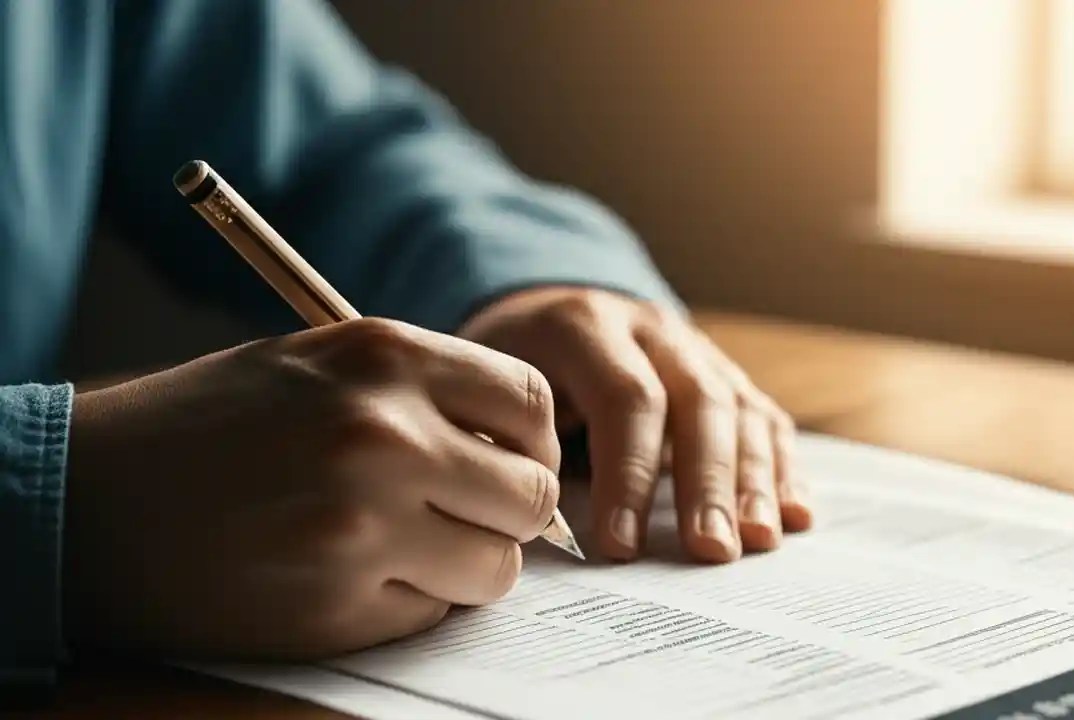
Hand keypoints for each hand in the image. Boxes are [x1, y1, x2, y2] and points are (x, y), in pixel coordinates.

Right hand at [65, 318, 559, 659]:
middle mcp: (386, 433)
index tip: (512, 463)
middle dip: (510, 515)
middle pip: (532, 494)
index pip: (531, 403)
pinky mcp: (336, 605)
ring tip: (404, 548)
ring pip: (495, 568)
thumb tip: (521, 453)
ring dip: (466, 567)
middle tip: (466, 517)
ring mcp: (364, 524)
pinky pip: (432, 613)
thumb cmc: (212, 426)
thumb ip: (424, 396)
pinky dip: (410, 603)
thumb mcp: (321, 366)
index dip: (533, 444)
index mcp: (385, 354)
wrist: (94, 500)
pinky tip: (350, 575)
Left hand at [460, 288, 812, 563]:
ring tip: (760, 541)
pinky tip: (795, 513)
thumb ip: (517, 438)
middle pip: (699, 402)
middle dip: (708, 483)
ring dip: (755, 480)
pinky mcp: (725, 373)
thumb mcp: (494, 384)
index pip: (625, 399)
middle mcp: (653, 330)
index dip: (627, 476)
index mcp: (587, 327)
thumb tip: (542, 518)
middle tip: (712, 551)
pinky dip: (782, 467)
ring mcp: (696, 348)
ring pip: (740, 408)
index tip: (621, 548)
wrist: (547, 304)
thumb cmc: (514, 364)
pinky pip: (763, 416)